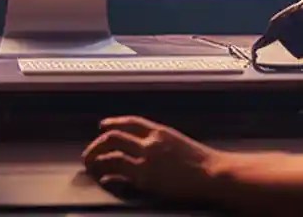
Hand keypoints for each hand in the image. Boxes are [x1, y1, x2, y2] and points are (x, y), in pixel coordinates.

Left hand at [82, 115, 226, 204]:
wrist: (213, 174)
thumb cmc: (203, 162)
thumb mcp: (180, 143)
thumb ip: (163, 142)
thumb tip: (149, 144)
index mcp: (160, 132)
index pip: (130, 122)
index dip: (113, 122)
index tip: (102, 125)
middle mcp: (150, 143)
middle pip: (114, 137)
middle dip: (97, 144)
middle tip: (89, 152)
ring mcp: (146, 161)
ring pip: (111, 155)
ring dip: (97, 160)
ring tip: (91, 166)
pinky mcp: (145, 179)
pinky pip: (119, 174)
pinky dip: (108, 176)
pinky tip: (105, 180)